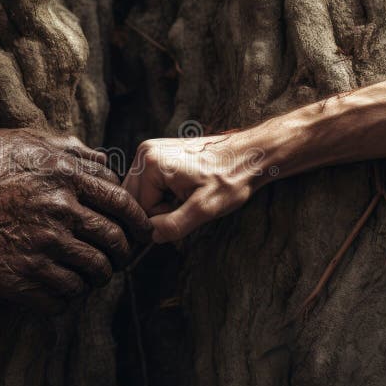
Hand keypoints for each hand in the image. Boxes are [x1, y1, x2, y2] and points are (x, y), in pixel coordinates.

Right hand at [0, 128, 151, 312]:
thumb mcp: (28, 140)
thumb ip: (73, 150)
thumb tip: (107, 162)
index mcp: (66, 177)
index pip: (124, 205)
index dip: (138, 224)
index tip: (138, 234)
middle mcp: (60, 211)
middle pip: (115, 243)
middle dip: (123, 255)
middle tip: (117, 261)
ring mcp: (41, 247)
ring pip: (94, 274)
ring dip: (96, 278)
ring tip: (87, 276)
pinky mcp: (19, 279)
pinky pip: (62, 298)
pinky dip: (67, 297)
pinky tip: (59, 290)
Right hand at [122, 132, 263, 242]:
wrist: (251, 154)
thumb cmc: (232, 177)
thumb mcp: (205, 208)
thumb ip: (174, 225)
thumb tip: (152, 235)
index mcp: (150, 163)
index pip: (138, 208)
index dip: (162, 218)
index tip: (188, 210)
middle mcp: (145, 152)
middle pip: (135, 199)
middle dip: (159, 209)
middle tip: (188, 202)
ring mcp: (151, 150)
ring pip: (142, 193)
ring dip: (162, 201)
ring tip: (189, 194)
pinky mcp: (159, 153)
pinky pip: (150, 183)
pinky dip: (164, 192)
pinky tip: (186, 187)